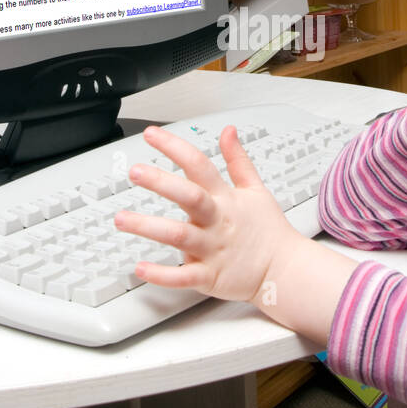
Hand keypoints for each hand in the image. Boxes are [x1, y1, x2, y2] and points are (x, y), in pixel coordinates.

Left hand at [111, 125, 296, 302]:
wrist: (285, 270)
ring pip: (178, 236)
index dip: (175, 147)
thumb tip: (228, 131)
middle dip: (161, 183)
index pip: (199, 164)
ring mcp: (213, 249)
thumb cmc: (268, 230)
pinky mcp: (210, 276)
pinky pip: (183, 276)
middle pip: (188, 196)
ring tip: (121, 219)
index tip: (151, 134)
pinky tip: (140, 267)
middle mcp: (217, 221)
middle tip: (135, 172)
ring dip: (148, 226)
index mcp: (226, 198)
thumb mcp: (256, 189)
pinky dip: (161, 274)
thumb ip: (238, 160)